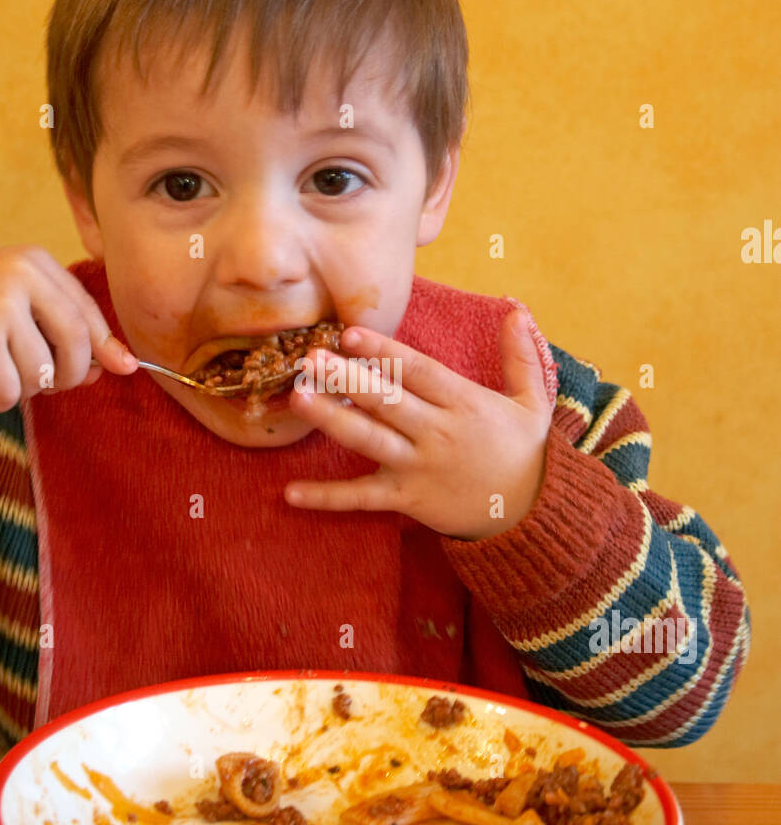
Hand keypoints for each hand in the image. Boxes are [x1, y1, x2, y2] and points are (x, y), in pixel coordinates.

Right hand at [0, 244, 137, 411]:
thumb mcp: (11, 300)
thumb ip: (58, 326)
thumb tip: (114, 366)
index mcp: (35, 262)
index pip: (86, 310)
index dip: (106, 344)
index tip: (124, 367)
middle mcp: (22, 276)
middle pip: (76, 342)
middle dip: (68, 375)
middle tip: (47, 384)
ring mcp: (0, 304)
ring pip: (42, 372)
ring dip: (23, 388)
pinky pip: (10, 389)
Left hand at [284, 308, 554, 540]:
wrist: (533, 514)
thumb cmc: (526, 453)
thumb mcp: (533, 402)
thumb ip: (520, 356)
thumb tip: (517, 309)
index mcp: (464, 403)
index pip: (418, 371)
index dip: (384, 351)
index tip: (350, 333)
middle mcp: (438, 433)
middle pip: (387, 401)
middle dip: (347, 378)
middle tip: (311, 358)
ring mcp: (420, 467)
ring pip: (370, 440)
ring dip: (332, 419)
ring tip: (298, 398)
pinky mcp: (407, 499)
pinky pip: (362, 498)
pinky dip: (327, 497)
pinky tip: (291, 493)